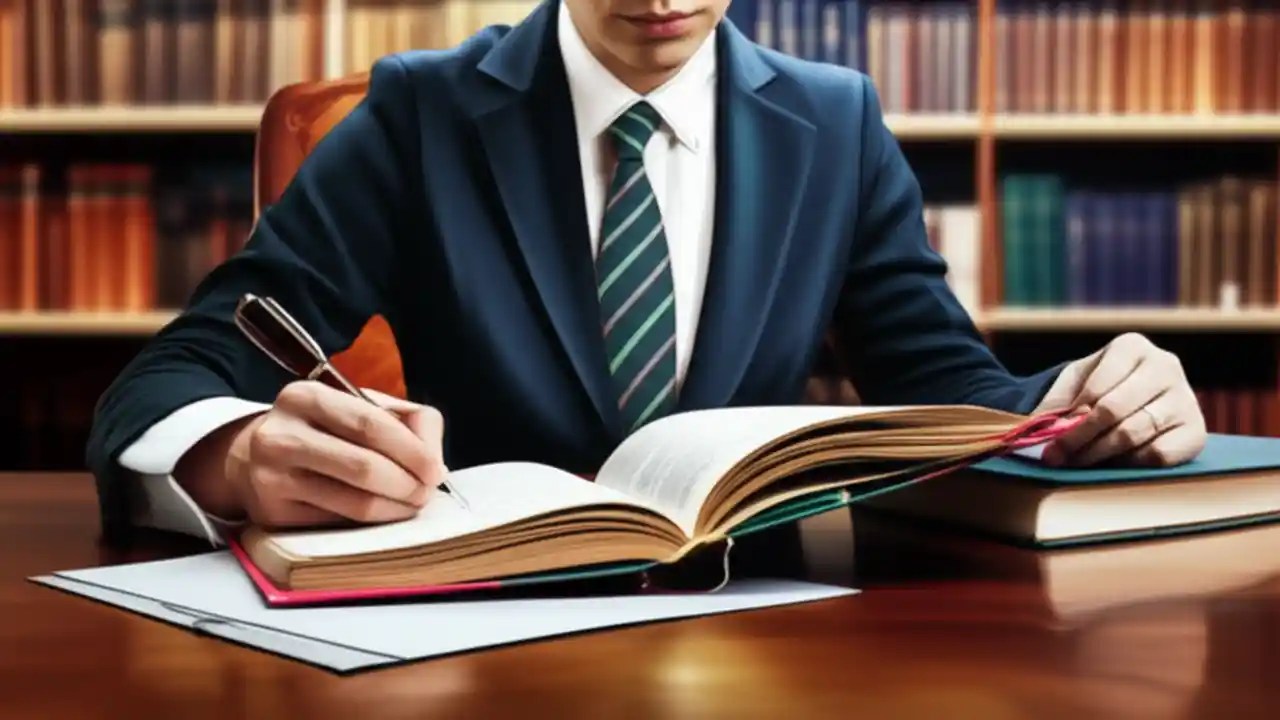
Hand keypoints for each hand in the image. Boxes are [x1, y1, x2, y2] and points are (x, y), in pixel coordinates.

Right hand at [218, 381, 445, 527]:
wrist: (250, 458)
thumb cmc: (322, 429)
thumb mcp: (356, 406)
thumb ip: (405, 420)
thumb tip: (434, 461)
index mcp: (305, 396)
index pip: (370, 424)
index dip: (411, 450)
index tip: (435, 469)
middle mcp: (281, 435)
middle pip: (364, 466)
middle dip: (408, 483)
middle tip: (426, 492)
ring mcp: (272, 477)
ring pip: (355, 502)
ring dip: (396, 507)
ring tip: (412, 504)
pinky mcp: (273, 514)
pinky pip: (339, 522)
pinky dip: (373, 521)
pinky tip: (385, 513)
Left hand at [1034, 333, 1205, 467]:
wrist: (1141, 400)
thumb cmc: (1101, 387)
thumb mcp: (1074, 383)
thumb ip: (1055, 400)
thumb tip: (1034, 426)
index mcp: (1132, 346)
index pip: (1096, 389)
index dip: (1070, 417)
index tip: (1048, 438)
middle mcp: (1165, 365)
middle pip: (1113, 411)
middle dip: (1078, 438)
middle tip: (1055, 457)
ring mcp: (1186, 397)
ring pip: (1133, 433)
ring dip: (1097, 453)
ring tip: (1075, 462)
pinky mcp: (1197, 430)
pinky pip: (1158, 454)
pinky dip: (1132, 462)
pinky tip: (1116, 461)